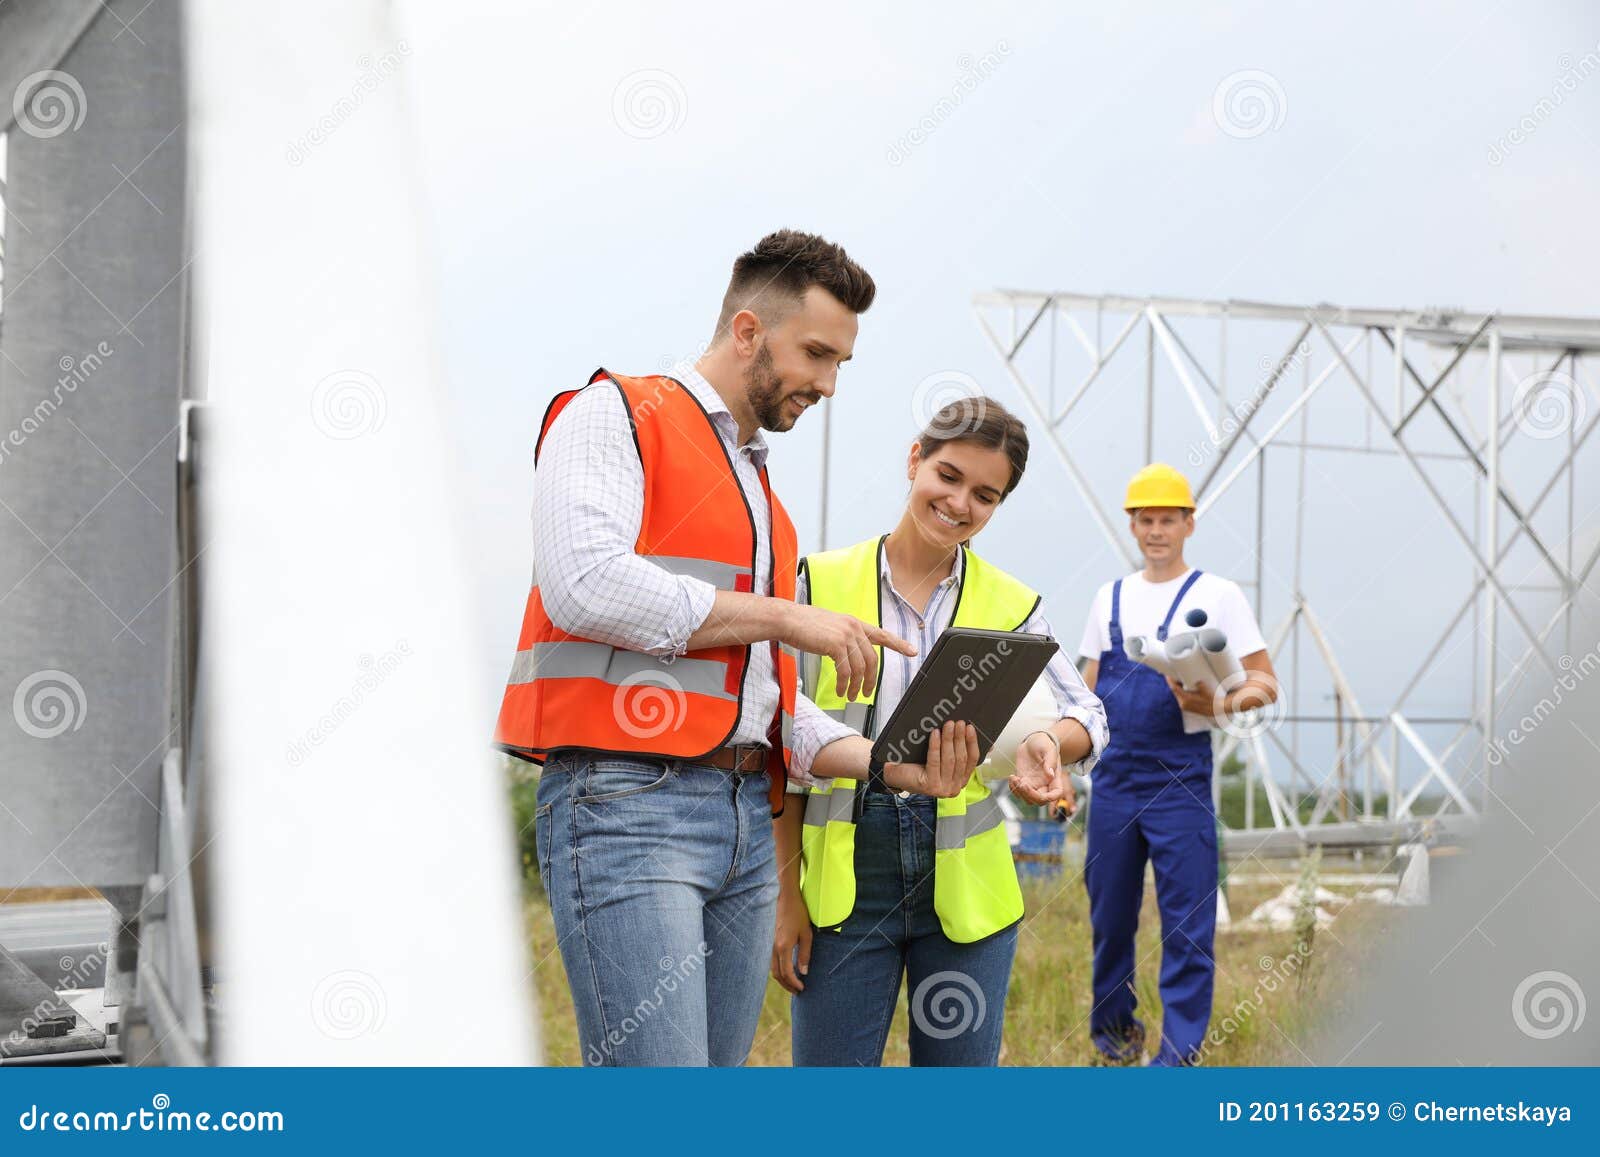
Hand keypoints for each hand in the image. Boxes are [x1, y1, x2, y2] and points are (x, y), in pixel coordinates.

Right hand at [771, 884, 812, 993]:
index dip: (794, 983)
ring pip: (773, 968)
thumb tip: (804, 972)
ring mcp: (771, 944)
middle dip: (787, 985)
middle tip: (798, 991)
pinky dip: (779, 970)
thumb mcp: (807, 934)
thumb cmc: (799, 914)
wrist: (786, 898)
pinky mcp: (772, 941)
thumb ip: (805, 954)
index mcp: (783, 947)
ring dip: (782, 978)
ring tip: (793, 983)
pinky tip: (788, 970)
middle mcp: (774, 947)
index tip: (802, 988)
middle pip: (777, 974)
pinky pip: (773, 961)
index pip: (786, 972)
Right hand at [782, 603, 916, 701]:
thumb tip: (848, 653)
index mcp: (854, 623)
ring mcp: (846, 636)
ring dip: (857, 686)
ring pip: (860, 668)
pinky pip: (846, 671)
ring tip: (851, 696)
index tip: (912, 651)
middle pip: (872, 659)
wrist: (788, 619)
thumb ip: (843, 637)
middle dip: (871, 680)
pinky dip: (845, 685)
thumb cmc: (803, 624)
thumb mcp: (830, 626)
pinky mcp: (836, 645)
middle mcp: (854, 628)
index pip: (881, 634)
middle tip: (866, 693)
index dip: (898, 644)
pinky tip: (841, 691)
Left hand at [881, 720, 977, 798]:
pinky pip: (935, 761)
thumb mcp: (941, 759)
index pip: (972, 761)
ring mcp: (943, 789)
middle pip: (961, 759)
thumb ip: (954, 750)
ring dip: (949, 740)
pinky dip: (935, 746)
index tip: (970, 728)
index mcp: (960, 781)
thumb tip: (964, 730)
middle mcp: (954, 788)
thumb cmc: (918, 765)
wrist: (896, 775)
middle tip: (958, 723)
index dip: (972, 743)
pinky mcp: (930, 786)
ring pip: (950, 760)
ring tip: (948, 725)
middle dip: (960, 738)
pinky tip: (935, 734)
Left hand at [1009, 730, 1073, 811]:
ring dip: (1019, 792)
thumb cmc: (1043, 743)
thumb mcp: (1049, 749)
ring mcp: (1034, 784)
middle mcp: (1045, 784)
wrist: (1032, 740)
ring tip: (1014, 778)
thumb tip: (1050, 774)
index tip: (1036, 791)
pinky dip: (1013, 788)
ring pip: (1028, 799)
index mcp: (1055, 778)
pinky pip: (1018, 792)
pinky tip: (1012, 777)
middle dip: (1029, 795)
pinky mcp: (1024, 781)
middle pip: (1040, 800)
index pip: (1055, 794)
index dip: (1048, 798)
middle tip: (1022, 782)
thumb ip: (1051, 761)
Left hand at [1165, 676, 1216, 717]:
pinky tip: (1183, 686)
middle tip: (1173, 674)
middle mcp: (1183, 704)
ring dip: (1176, 687)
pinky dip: (1180, 691)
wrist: (1217, 709)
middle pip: (1174, 691)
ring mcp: (1184, 706)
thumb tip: (1195, 680)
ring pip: (1177, 694)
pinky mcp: (1187, 707)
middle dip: (1173, 682)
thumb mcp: (1205, 690)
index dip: (1170, 680)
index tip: (1168, 674)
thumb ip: (1198, 684)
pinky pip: (1180, 698)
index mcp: (1186, 699)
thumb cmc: (1212, 699)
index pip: (1174, 688)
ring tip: (1178, 679)